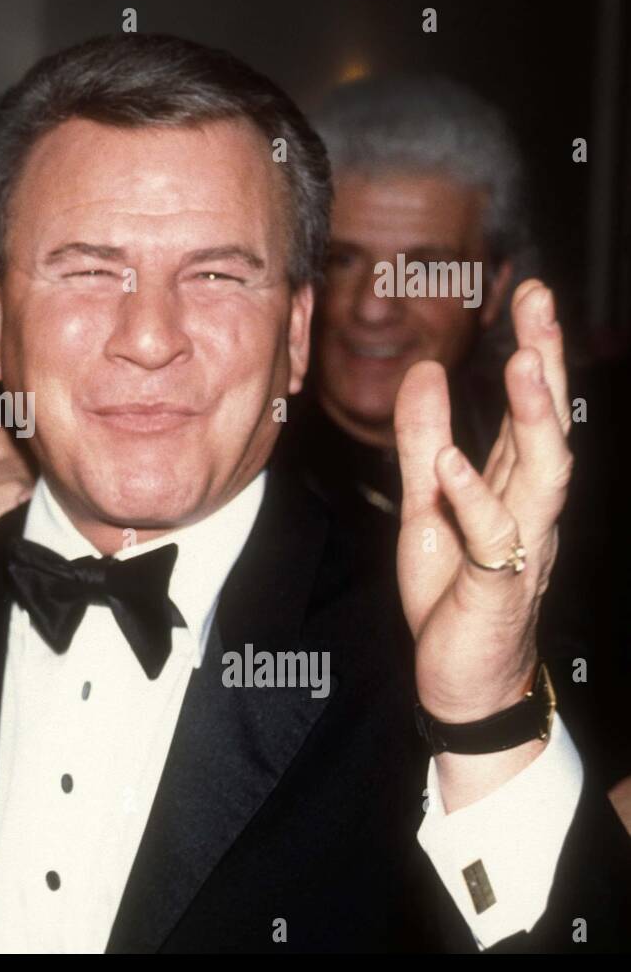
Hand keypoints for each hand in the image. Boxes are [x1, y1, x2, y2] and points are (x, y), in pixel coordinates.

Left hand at [394, 280, 571, 807]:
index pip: (528, 409)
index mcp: (512, 487)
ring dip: (534, 418)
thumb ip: (422, 442)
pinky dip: (474, 497)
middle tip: (540, 303)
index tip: (530, 293)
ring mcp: (521, 546)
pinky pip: (492, 538)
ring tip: (524, 362)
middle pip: (549, 426)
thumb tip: (423, 371)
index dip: (534, 350)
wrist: (463, 678)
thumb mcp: (427, 504)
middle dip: (547, 362)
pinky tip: (453, 462)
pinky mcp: (497, 586)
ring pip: (542, 475)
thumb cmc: (452, 592)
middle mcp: (529, 509)